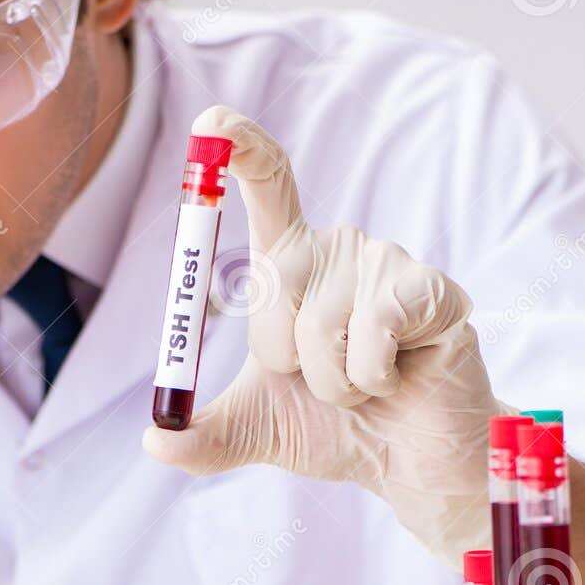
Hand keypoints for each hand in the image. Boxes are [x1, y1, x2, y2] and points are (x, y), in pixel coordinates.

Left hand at [143, 107, 503, 566]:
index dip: (240, 150)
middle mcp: (338, 246)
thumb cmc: (336, 429)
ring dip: (334, 381)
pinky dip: (373, 379)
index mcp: (292, 260)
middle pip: (274, 280)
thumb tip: (153, 442)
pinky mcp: (431, 288)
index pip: (268, 185)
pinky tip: (399, 378)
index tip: (212, 122)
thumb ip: (203, 437)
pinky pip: (372, 335)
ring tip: (366, 384)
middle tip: (322, 379)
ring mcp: (387, 261)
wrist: (408, 463)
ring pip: (322, 325)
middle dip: (285, 356)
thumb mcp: (256, 431)